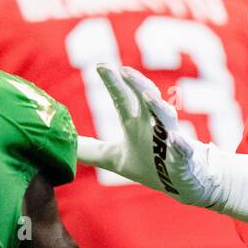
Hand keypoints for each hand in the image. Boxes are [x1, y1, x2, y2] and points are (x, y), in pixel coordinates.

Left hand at [76, 65, 221, 205]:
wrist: (182, 182)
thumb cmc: (150, 164)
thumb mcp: (115, 159)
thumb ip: (91, 150)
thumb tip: (63, 144)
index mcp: (136, 124)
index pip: (123, 99)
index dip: (113, 82)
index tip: (100, 65)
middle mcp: (153, 127)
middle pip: (147, 100)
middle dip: (137, 84)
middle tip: (124, 70)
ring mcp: (170, 141)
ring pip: (167, 120)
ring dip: (159, 107)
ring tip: (149, 97)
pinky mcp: (184, 159)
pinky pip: (184, 151)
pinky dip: (181, 145)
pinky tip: (176, 140)